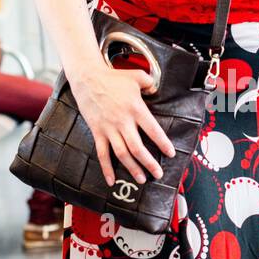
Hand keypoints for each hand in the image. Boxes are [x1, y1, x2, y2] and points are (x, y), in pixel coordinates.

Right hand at [71, 61, 176, 187]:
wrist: (88, 78)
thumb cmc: (114, 77)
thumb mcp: (137, 77)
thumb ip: (150, 83)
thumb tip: (156, 91)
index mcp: (136, 109)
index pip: (153, 130)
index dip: (163, 143)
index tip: (170, 153)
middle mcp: (123, 122)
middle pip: (137, 148)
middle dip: (149, 163)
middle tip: (158, 174)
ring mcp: (109, 128)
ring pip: (122, 154)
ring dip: (132, 169)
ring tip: (141, 180)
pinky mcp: (97, 132)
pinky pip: (102, 153)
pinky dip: (106, 168)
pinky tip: (111, 181)